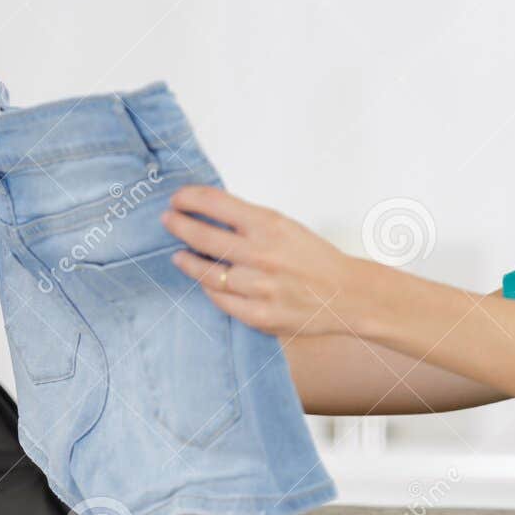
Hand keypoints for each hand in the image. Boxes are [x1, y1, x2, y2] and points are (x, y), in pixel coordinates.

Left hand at [161, 186, 370, 338]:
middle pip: (203, 237)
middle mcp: (262, 254)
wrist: (346, 294)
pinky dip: (210, 290)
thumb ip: (249, 221)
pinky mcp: (259, 315)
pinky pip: (221, 301)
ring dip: (188, 261)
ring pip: (207, 274)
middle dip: (179, 225)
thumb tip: (209, 212)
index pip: (216, 203)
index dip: (190, 198)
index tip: (178, 198)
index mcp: (269, 225)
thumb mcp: (285, 227)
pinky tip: (205, 282)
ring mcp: (259, 287)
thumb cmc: (314, 259)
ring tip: (179, 255)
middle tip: (168, 220)